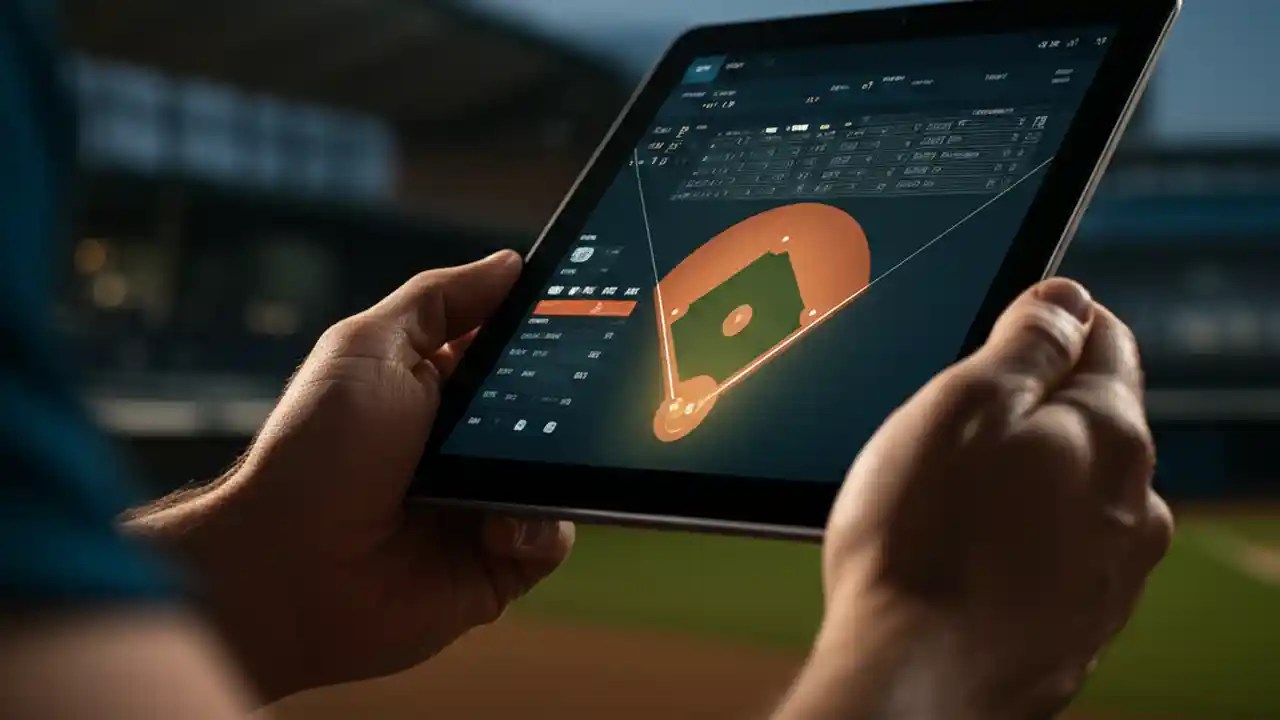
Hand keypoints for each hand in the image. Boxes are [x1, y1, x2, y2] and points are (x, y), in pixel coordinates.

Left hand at [125, 251, 573, 701]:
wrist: (288, 569)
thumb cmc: (316, 450)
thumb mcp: (370, 347)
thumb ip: (440, 299)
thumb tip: (509, 263)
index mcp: (435, 388)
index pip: (509, 350)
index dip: (543, 332)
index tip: (583, 312)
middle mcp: (464, 444)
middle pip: (547, 408)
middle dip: (566, 399)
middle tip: (572, 393)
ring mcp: (483, 502)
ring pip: (561, 472)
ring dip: (553, 469)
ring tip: (513, 472)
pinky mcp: (497, 563)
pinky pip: (550, 537)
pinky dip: (538, 528)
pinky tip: (495, 527)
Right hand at [776, 279, 1171, 719]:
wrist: (913, 682)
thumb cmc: (922, 540)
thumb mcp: (961, 408)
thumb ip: (1025, 344)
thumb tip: (1068, 296)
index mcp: (1108, 434)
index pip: (1104, 337)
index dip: (1050, 319)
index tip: (1003, 327)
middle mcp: (1131, 504)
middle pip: (1091, 419)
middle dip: (1031, 407)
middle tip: (952, 421)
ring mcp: (1110, 574)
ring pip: (1073, 493)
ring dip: (1024, 480)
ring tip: (946, 500)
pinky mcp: (1076, 627)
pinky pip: (1055, 558)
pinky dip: (1018, 544)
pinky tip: (962, 559)